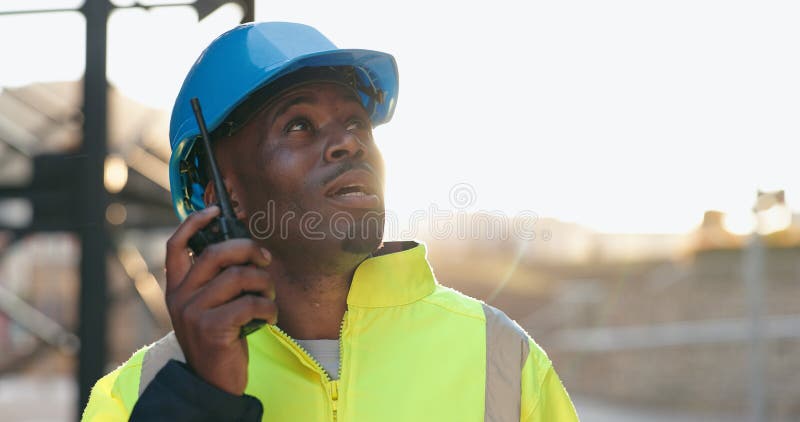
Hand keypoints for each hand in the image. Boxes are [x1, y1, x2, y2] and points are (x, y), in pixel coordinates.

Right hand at [165, 205, 276, 394]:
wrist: (212, 383)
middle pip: (216, 253)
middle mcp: (180, 297)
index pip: (176, 245)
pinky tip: (270, 316)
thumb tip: (245, 249)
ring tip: (270, 295)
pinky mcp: (212, 328)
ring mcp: (193, 312)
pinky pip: (249, 303)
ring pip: (238, 277)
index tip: (215, 210)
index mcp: (177, 288)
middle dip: (248, 250)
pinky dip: (268, 307)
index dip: (194, 222)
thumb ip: (215, 281)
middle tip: (266, 259)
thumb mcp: (208, 307)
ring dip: (264, 283)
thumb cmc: (219, 339)